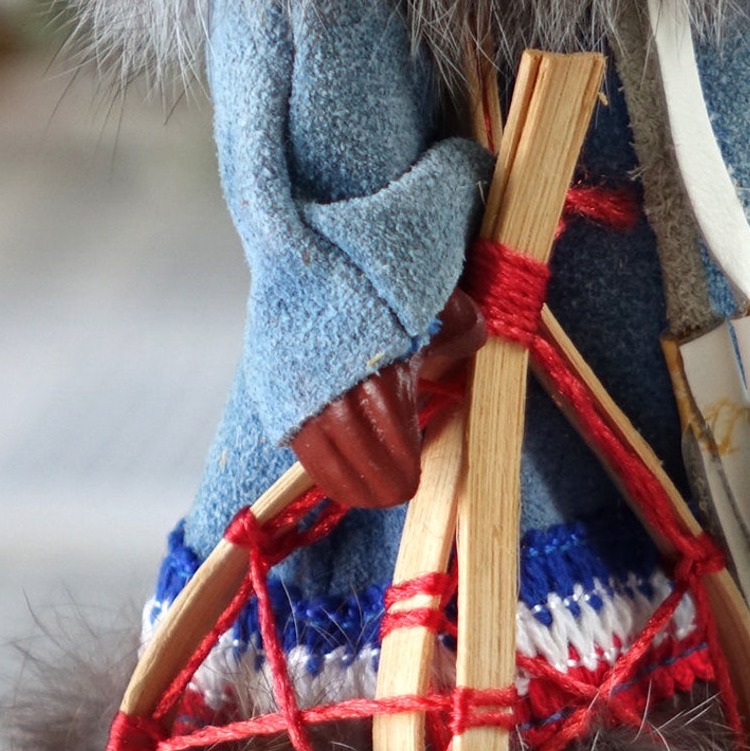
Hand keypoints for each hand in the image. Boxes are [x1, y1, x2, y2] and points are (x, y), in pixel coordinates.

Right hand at [290, 290, 484, 508]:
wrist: (313, 254)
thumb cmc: (378, 285)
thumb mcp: (433, 300)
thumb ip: (460, 328)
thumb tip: (474, 343)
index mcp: (377, 376)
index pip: (390, 440)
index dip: (401, 466)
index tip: (410, 481)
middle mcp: (333, 389)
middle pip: (356, 453)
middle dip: (377, 482)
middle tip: (395, 495)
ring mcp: (299, 392)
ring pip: (323, 456)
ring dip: (347, 482)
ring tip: (367, 495)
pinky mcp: (275, 390)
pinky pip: (298, 444)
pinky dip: (320, 467)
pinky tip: (338, 478)